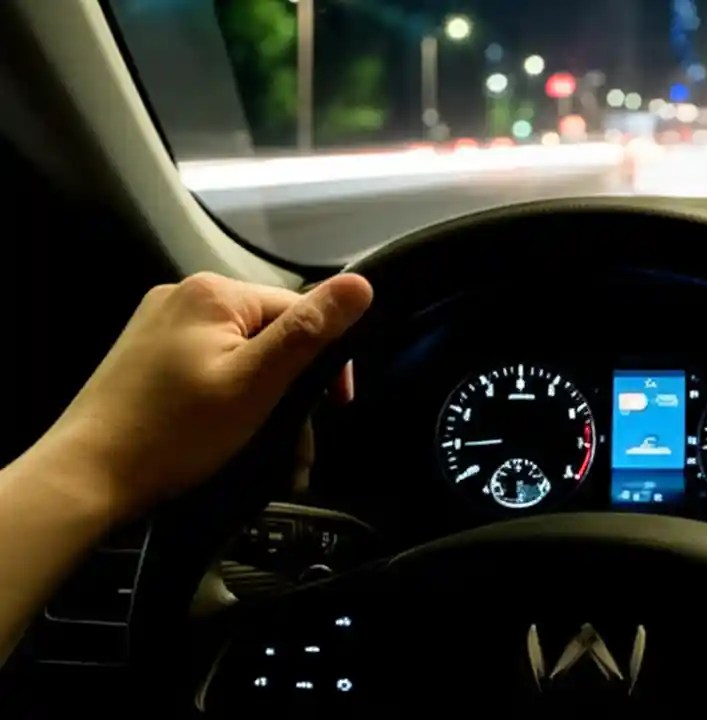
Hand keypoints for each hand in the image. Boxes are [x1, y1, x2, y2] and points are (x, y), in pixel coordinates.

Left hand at [33, 272, 372, 519]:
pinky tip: (228, 433)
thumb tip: (362, 284)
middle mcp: (184, 295)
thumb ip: (309, 332)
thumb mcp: (256, 383)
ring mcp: (160, 324)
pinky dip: (230, 396)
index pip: (299, 311)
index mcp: (214, 292)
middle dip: (291, 387)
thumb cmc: (174, 433)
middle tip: (296, 445)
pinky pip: (210, 365)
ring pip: (242, 354)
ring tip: (265, 449)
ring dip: (263, 398)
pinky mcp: (145, 354)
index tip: (333, 406)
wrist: (87, 476)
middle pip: (270, 333)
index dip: (325, 359)